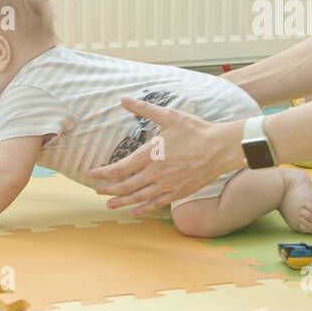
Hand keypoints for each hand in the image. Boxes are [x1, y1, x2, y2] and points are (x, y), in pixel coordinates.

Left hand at [85, 97, 241, 216]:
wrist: (221, 148)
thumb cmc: (195, 130)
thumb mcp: (169, 116)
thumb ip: (143, 109)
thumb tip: (123, 99)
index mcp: (150, 154)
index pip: (118, 168)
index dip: (102, 173)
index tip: (90, 174)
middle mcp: (155, 173)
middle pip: (125, 186)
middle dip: (108, 189)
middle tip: (96, 190)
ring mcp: (166, 185)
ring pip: (138, 197)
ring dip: (121, 201)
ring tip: (109, 204)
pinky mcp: (178, 192)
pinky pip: (156, 204)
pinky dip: (143, 208)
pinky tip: (134, 211)